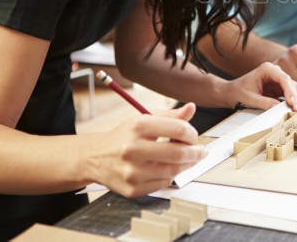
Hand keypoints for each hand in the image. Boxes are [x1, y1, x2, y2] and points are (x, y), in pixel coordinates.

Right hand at [91, 103, 205, 196]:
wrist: (95, 157)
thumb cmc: (123, 137)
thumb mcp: (144, 119)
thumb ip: (170, 116)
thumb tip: (191, 108)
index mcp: (138, 126)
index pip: (179, 129)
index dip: (192, 134)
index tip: (194, 137)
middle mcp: (133, 149)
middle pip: (178, 153)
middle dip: (196, 153)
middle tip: (201, 152)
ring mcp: (131, 171)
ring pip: (173, 171)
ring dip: (186, 165)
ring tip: (188, 160)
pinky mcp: (131, 189)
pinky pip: (162, 184)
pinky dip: (170, 176)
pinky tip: (168, 169)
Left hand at [229, 61, 296, 110]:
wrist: (232, 93)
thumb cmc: (238, 92)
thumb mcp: (250, 99)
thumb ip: (265, 103)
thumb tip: (279, 108)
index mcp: (267, 69)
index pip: (284, 78)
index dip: (290, 91)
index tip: (292, 103)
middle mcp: (275, 72)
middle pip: (291, 83)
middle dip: (294, 96)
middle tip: (294, 110)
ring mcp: (278, 79)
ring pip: (294, 88)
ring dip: (294, 99)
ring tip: (292, 110)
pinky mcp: (278, 87)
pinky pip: (289, 93)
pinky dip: (291, 101)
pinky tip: (289, 109)